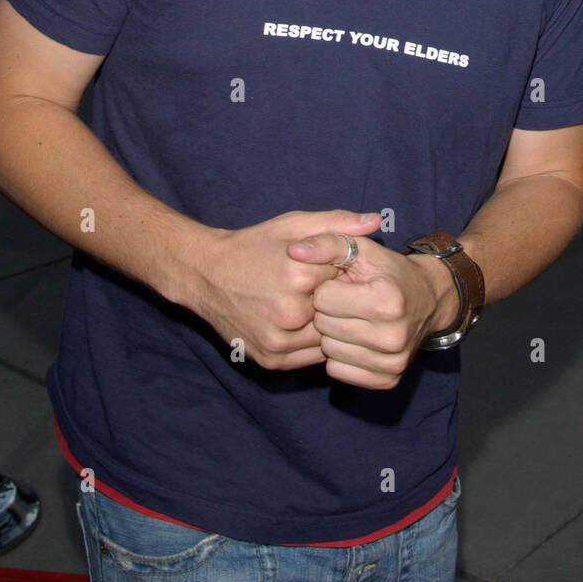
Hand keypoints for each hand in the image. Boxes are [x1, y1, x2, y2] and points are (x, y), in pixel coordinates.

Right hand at [192, 210, 381, 370]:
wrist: (205, 275)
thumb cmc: (253, 246)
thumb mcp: (293, 225)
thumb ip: (337, 224)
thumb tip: (377, 221)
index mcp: (298, 275)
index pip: (344, 280)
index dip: (338, 273)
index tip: (325, 268)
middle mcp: (290, 312)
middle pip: (338, 311)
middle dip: (334, 301)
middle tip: (314, 288)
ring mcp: (279, 341)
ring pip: (327, 337)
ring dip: (325, 324)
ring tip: (306, 304)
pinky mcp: (272, 360)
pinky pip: (311, 356)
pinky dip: (311, 341)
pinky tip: (300, 323)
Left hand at [288, 232, 453, 389]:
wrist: (429, 300)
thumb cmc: (390, 272)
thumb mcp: (363, 250)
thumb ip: (328, 244)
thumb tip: (294, 251)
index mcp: (387, 301)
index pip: (323, 299)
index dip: (328, 288)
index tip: (342, 284)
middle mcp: (392, 336)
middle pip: (324, 326)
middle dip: (328, 311)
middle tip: (346, 302)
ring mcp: (392, 361)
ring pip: (328, 350)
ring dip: (333, 334)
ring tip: (352, 319)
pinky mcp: (388, 379)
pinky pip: (337, 370)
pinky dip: (340, 355)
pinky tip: (356, 339)